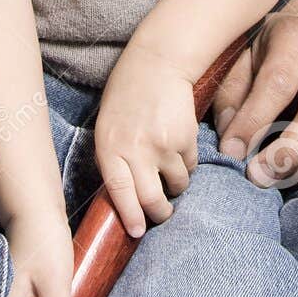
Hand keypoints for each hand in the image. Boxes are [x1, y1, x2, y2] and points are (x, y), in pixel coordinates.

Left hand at [94, 42, 198, 237]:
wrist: (157, 63)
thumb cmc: (126, 95)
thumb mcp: (107, 126)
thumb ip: (113, 158)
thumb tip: (123, 195)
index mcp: (109, 147)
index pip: (120, 191)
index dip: (130, 216)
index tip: (137, 233)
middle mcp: (136, 149)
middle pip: (151, 198)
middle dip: (160, 212)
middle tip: (163, 213)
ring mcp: (163, 144)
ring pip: (176, 184)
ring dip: (176, 184)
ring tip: (169, 167)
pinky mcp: (185, 138)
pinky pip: (190, 165)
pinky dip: (187, 163)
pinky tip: (178, 144)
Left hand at [212, 0, 297, 184]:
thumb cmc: (278, 51)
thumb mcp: (245, 56)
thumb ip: (232, 96)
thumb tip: (232, 146)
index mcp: (295, 43)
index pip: (278, 83)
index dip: (254, 121)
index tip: (232, 152)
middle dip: (290, 152)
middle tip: (259, 176)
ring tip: (280, 178)